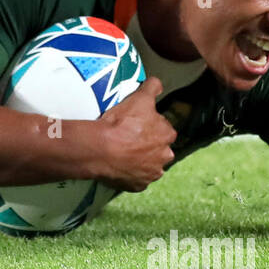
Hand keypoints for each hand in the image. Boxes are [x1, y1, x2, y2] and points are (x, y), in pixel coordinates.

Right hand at [94, 76, 176, 192]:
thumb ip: (152, 87)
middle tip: (128, 139)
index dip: (149, 126)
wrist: (101, 149)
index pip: (163, 129)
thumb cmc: (123, 123)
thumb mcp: (139, 97)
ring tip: (122, 153)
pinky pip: (135, 179)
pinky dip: (128, 174)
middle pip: (158, 149)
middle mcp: (164, 157)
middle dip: (147, 146)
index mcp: (167, 135)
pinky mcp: (137, 186)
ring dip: (139, 161)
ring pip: (148, 166)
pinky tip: (118, 165)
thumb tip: (157, 82)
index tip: (136, 125)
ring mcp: (151, 174)